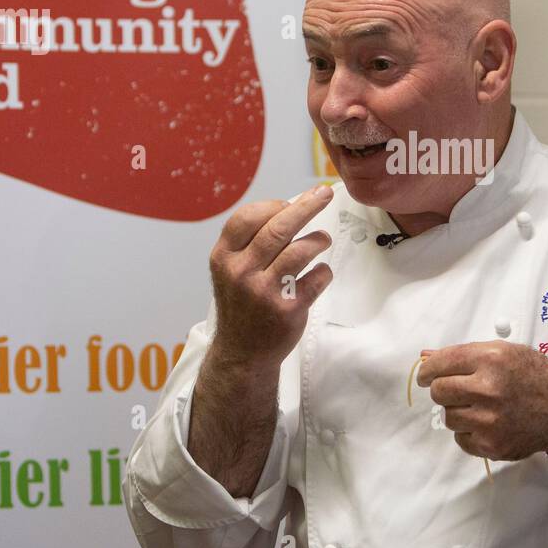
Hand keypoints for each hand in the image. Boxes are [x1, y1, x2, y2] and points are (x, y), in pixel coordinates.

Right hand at [207, 186, 334, 371]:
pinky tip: (319, 273)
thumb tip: (290, 207)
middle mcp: (240, 273)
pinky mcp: (288, 310)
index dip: (273, 205)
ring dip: (318, 239)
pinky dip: (323, 271)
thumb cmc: (242, 303)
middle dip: (306, 206)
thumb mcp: (230, 270)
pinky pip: (316, 277)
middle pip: (278, 228)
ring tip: (322, 240)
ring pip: (301, 250)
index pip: (247, 217)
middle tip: (324, 194)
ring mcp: (264, 292)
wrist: (243, 353)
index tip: (291, 203)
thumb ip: (250, 242)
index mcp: (223, 258)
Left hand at [415, 341, 547, 461]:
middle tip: (455, 390)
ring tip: (480, 406)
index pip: (441, 363)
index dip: (428, 370)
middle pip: (439, 391)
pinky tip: (487, 423)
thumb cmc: (536, 376)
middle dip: (442, 389)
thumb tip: (426, 357)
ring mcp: (490, 420)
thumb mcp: (505, 353)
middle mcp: (489, 389)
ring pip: (448, 416)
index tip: (426, 375)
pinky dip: (469, 431)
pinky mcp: (492, 445)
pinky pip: (461, 438)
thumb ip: (464, 354)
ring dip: (458, 411)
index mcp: (492, 359)